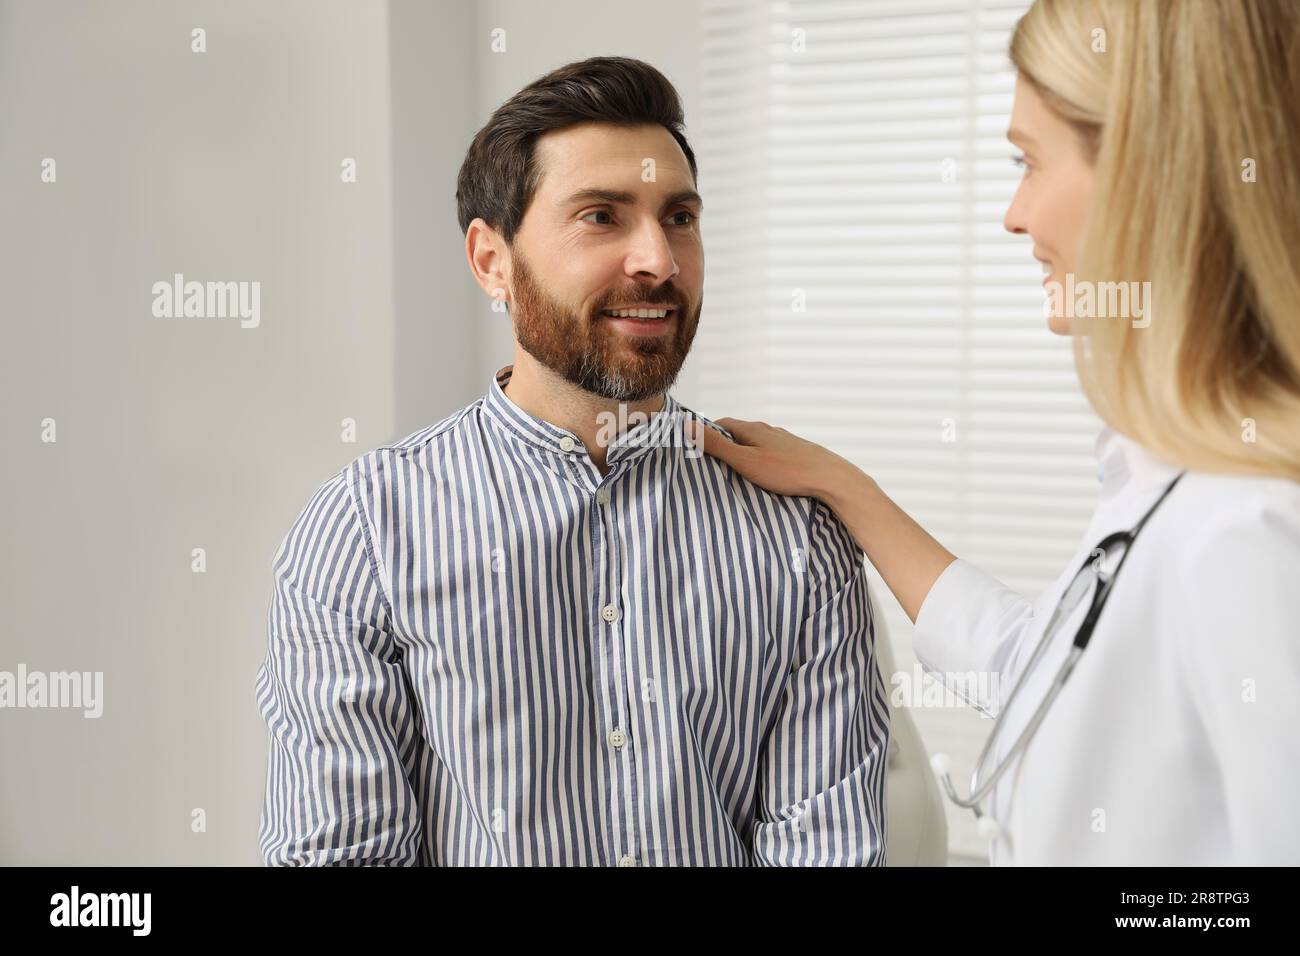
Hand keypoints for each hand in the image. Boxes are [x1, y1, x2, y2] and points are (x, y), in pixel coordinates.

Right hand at [683, 417, 860, 501]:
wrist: (829, 478)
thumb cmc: (786, 470)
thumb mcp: (744, 460)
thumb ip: (716, 445)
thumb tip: (687, 426)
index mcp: (753, 429)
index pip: (722, 424)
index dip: (708, 433)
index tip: (696, 446)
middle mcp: (769, 430)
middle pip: (740, 433)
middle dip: (725, 444)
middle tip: (713, 462)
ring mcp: (785, 441)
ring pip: (758, 443)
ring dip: (745, 453)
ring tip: (736, 470)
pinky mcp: (797, 453)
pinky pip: (772, 453)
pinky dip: (761, 460)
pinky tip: (763, 474)